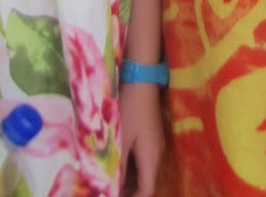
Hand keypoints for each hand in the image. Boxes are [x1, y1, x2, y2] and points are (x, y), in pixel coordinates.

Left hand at [119, 81, 163, 196]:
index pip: (147, 191)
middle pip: (146, 184)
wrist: (142, 80)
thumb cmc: (130, 109)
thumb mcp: (121, 140)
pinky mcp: (151, 136)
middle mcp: (157, 154)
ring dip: (129, 182)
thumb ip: (118, 167)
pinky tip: (116, 167)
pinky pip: (142, 161)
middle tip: (108, 191)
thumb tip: (112, 189)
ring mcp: (155, 145)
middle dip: (129, 192)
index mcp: (151, 158)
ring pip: (144, 172)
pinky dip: (130, 169)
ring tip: (109, 183)